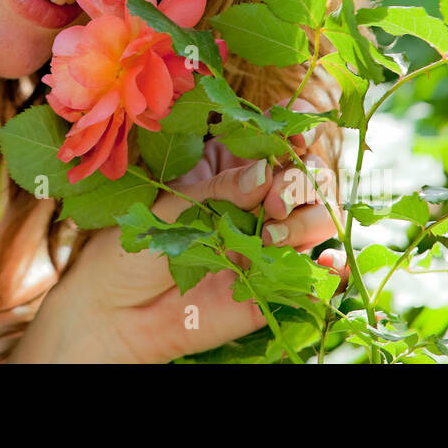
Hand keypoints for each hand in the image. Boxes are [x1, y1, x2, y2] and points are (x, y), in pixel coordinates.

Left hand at [11, 149, 347, 363]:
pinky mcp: (273, 284)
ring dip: (309, 221)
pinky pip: (315, 274)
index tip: (293, 138)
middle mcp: (255, 201)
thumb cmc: (131, 249)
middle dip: (302, 183)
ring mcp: (268, 242)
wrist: (116, 314)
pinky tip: (324, 265)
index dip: (293, 133)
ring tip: (271, 236)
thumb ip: (219, 191)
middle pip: (309, 177)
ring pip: (319, 219)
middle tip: (273, 203)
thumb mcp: (169, 210)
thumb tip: (266, 173)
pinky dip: (331, 269)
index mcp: (228, 168)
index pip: (274, 140)